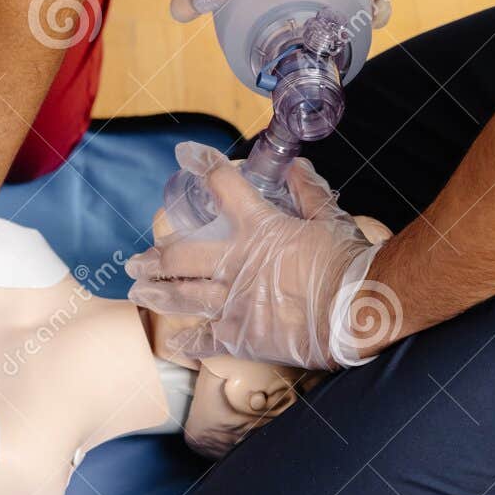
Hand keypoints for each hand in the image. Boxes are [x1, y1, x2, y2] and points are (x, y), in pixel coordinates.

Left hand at [125, 143, 386, 369]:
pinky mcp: (242, 336)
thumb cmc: (349, 264)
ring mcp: (233, 302)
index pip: (223, 185)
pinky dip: (189, 341)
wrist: (359, 311)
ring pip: (182, 297)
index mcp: (257, 228)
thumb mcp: (330, 220)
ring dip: (156, 294)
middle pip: (180, 257)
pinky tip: (175, 341)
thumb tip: (296, 166)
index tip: (186, 153)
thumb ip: (309, 192)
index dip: (203, 165)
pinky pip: (207, 339)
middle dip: (154, 258)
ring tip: (138, 292)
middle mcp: (235, 263)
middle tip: (135, 261)